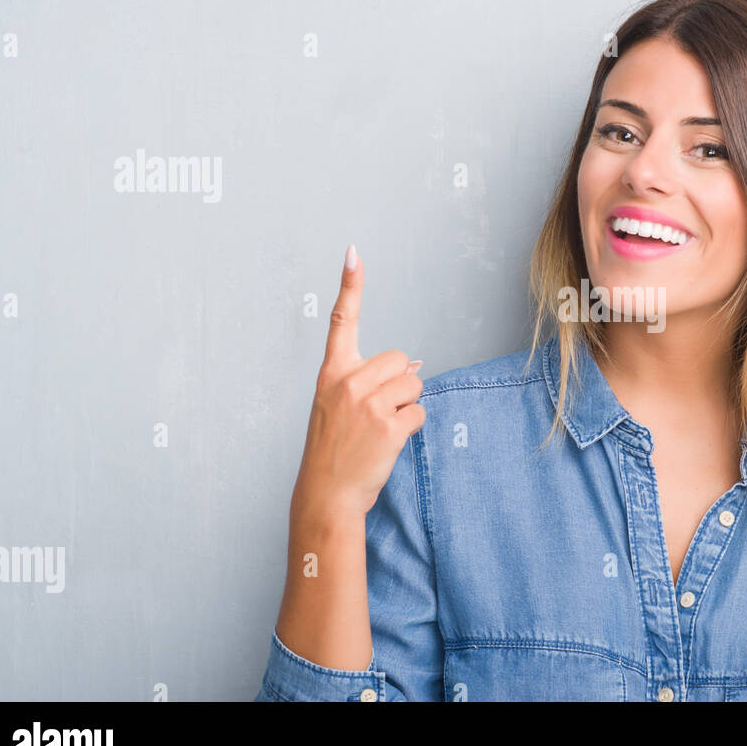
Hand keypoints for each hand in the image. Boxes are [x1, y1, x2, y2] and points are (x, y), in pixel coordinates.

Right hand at [291, 244, 426, 520]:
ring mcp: (368, 403)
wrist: (327, 492)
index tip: (354, 253)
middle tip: (378, 413)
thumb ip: (369, 381)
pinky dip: (412, 427)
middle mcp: (348, 381)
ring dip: (408, 406)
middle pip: (403, 359)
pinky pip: (419, 412)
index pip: (342, 321)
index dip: (350, 286)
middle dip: (401, 383)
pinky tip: (389, 442)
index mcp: (332, 373)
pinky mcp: (388, 425)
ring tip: (381, 429)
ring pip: (416, 384)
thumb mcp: (339, 406)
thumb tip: (418, 367)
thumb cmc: (335, 449)